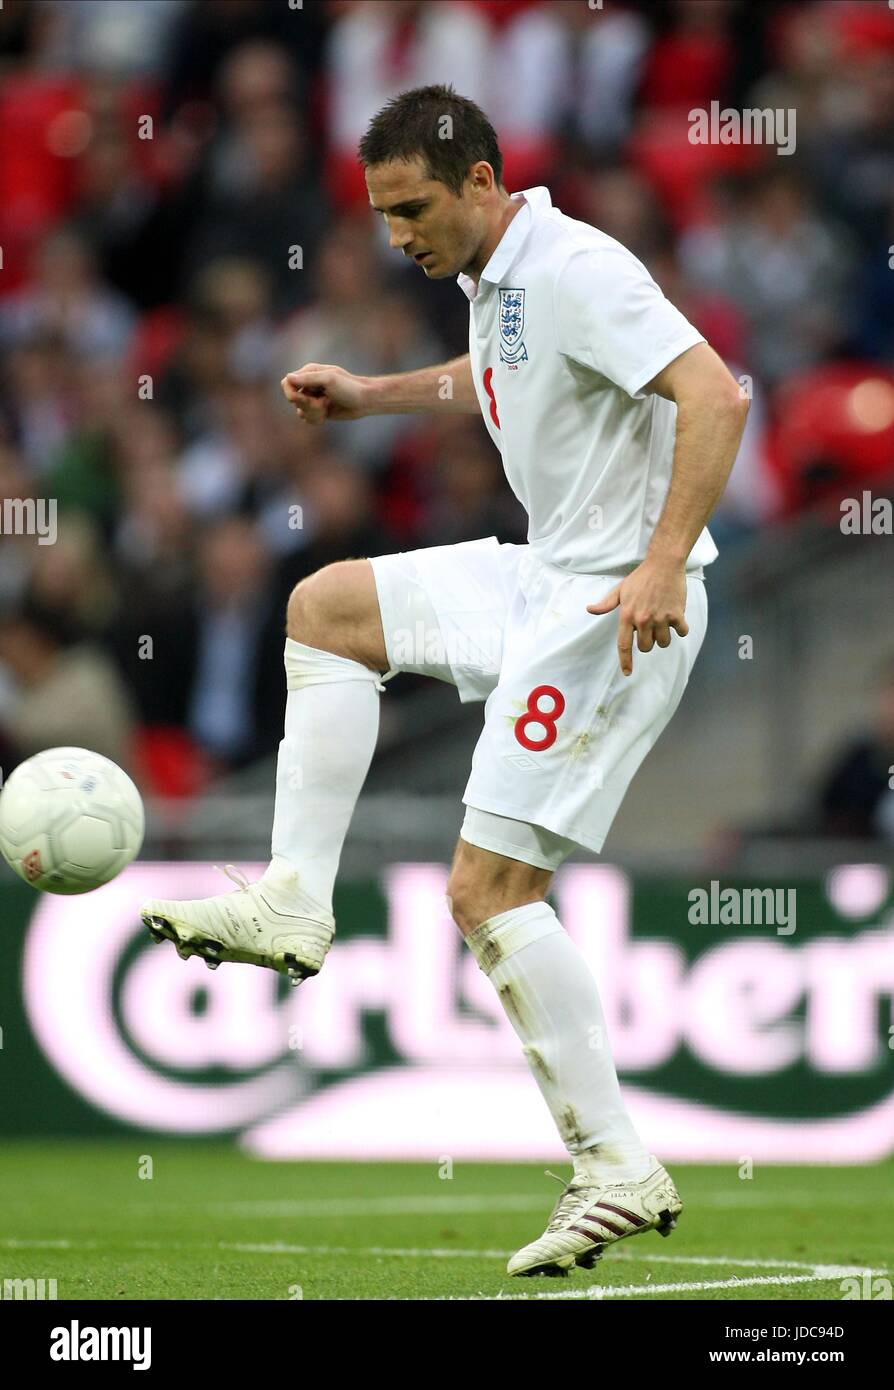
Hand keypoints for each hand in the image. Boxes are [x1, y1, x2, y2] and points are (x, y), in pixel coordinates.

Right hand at [281, 363, 369, 422]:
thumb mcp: (329, 380)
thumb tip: (288, 377)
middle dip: (307, 404)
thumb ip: (308, 378)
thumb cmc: (349, 387)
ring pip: (300, 411)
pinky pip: (307, 419)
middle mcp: (308, 385)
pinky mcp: (318, 410)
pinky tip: (327, 415)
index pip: (287, 383)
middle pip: (292, 399)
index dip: (292, 393)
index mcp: (309, 372)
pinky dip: (316, 419)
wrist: (365, 401)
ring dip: (313, 413)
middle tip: (324, 402)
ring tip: (327, 408)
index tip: (304, 398)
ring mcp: (313, 398)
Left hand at [587, 556, 688, 676]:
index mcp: (627, 615)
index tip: (628, 673)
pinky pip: (681, 632)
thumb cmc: (641, 577)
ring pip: (663, 643)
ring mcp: (660, 617)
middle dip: (647, 642)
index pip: (624, 645)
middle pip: (645, 647)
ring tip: (662, 622)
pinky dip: (680, 629)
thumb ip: (606, 603)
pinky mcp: (676, 614)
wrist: (663, 564)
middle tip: (649, 628)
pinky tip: (677, 619)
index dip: (626, 661)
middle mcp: (643, 619)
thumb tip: (590, 609)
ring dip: (663, 637)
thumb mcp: (620, 589)